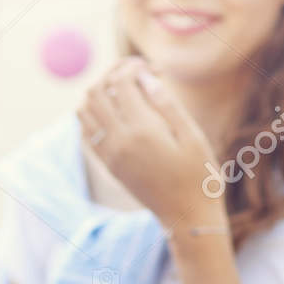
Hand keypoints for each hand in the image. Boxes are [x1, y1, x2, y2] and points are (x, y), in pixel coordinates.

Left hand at [78, 58, 223, 232]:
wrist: (186, 217)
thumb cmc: (198, 175)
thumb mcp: (191, 135)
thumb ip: (166, 103)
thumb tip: (144, 77)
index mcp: (141, 131)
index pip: (120, 82)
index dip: (133, 66)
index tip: (153, 68)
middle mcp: (117, 142)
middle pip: (95, 91)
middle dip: (113, 74)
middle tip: (137, 74)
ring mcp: (109, 155)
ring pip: (84, 110)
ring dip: (101, 93)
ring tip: (128, 92)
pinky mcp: (108, 165)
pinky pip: (87, 131)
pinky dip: (95, 113)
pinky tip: (120, 113)